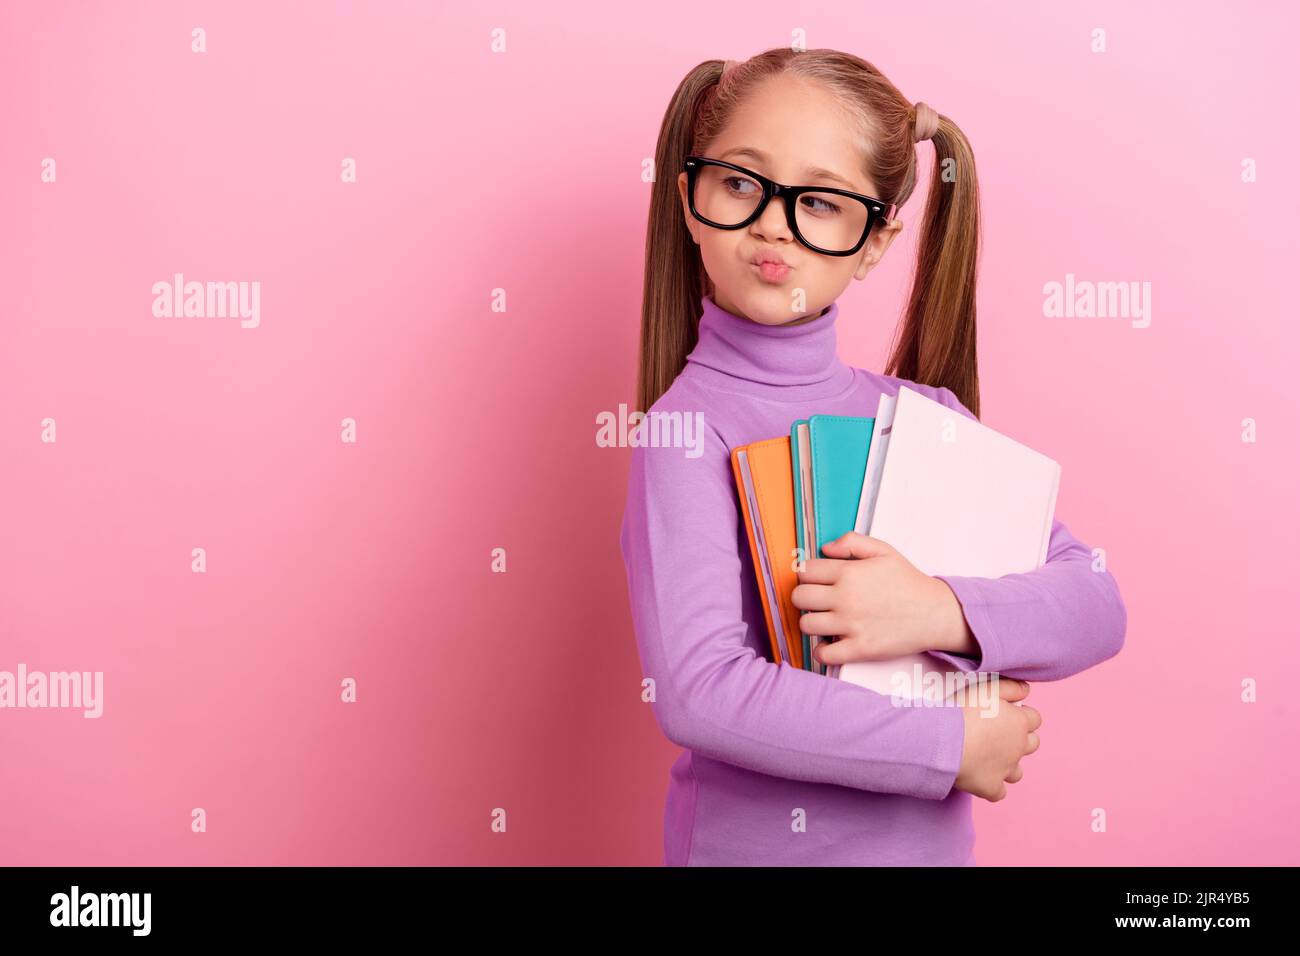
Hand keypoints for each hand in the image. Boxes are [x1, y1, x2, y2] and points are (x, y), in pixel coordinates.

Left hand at [791, 532, 965, 667]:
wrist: (935, 613)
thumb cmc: (908, 582)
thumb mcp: (883, 551)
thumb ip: (852, 542)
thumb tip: (826, 548)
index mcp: (849, 572)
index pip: (804, 572)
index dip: (807, 575)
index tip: (815, 580)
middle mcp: (846, 598)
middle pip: (799, 598)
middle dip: (804, 597)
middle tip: (818, 600)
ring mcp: (851, 625)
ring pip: (806, 625)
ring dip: (812, 622)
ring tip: (825, 620)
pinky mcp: (859, 649)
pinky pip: (823, 654)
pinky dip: (821, 650)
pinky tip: (831, 642)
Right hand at [953, 678, 1040, 801]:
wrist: (942, 740)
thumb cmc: (961, 711)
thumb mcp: (986, 688)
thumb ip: (1010, 687)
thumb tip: (1027, 691)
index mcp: (1019, 722)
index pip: (1034, 718)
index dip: (1021, 715)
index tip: (1005, 714)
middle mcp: (1018, 747)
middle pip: (1032, 744)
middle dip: (1020, 739)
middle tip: (996, 734)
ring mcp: (1006, 770)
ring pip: (1017, 772)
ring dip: (1007, 765)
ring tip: (987, 758)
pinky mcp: (991, 787)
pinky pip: (998, 792)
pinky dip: (991, 786)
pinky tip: (979, 777)